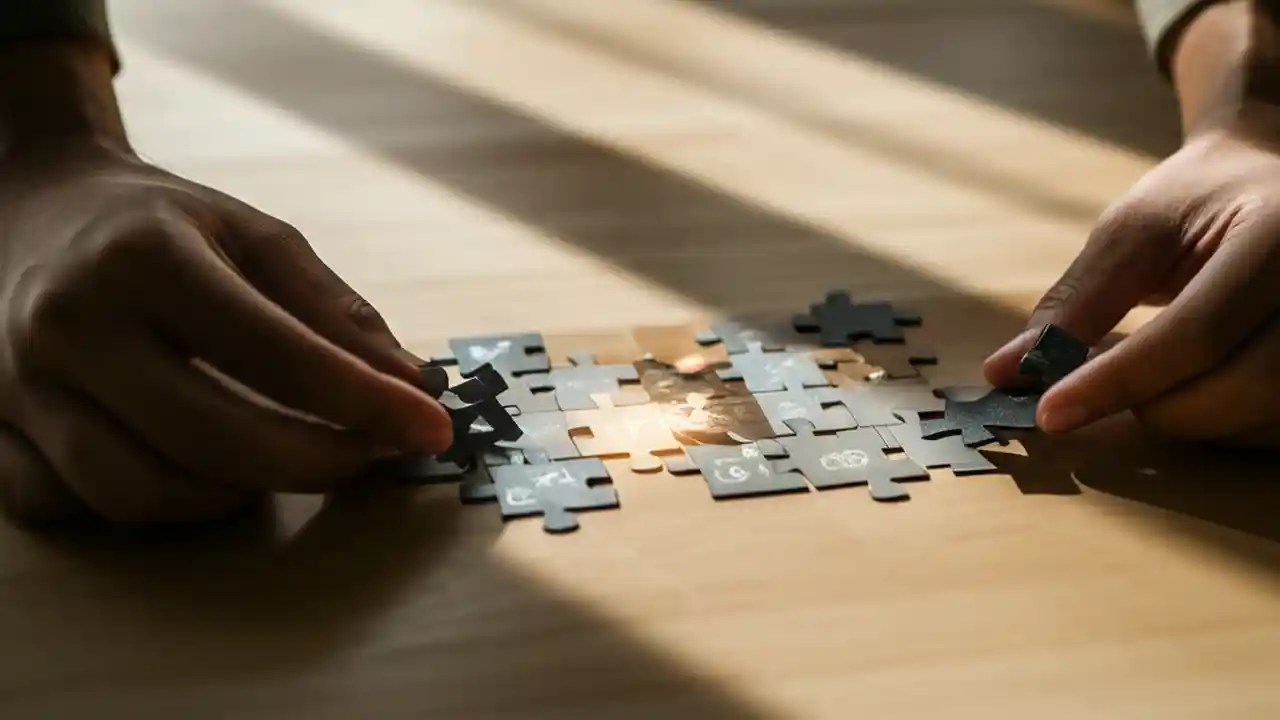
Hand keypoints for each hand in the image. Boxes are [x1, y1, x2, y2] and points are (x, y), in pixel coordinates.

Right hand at [0, 141, 451, 525]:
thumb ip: (333, 309)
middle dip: (316, 463)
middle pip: (213, 439)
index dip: (365, 403)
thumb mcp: (252, 235)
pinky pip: (77, 508)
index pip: (275, 354)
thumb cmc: (157, 226)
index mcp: (144, 260)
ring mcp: (19, 389)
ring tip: (285, 458)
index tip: (429, 427)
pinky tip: (197, 471)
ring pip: (142, 492)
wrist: (28, 211)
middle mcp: (70, 326)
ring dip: (236, 495)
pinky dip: (153, 506)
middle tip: (370, 456)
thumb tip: (411, 385)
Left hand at [984, 119, 1279, 444]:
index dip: (1116, 381)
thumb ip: (1076, 303)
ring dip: (1184, 419)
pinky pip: (1271, 426)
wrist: (1273, 173)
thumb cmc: (1200, 198)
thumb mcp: (1134, 230)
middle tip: (1098, 392)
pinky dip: (1214, 423)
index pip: (1196, 332)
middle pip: (1241, 389)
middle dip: (1155, 408)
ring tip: (1138, 376)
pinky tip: (1180, 386)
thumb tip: (1006, 372)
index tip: (1048, 413)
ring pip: (1260, 419)